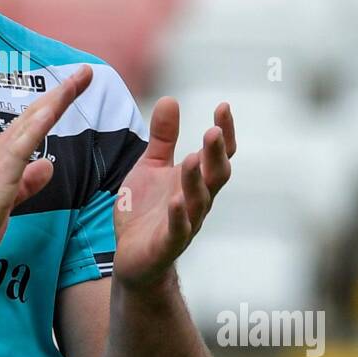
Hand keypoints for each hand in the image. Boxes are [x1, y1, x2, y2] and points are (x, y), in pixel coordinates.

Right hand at [0, 65, 93, 272]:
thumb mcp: (9, 199)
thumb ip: (28, 182)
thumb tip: (46, 165)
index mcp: (3, 156)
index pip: (35, 123)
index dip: (57, 103)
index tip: (78, 85)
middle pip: (35, 114)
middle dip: (62, 92)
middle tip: (86, 71)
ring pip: (30, 123)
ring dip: (53, 101)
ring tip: (74, 81)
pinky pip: (19, 148)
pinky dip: (35, 128)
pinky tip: (49, 113)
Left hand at [112, 100, 235, 290]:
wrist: (133, 258)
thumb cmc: (146, 210)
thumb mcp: (151, 167)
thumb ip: (162, 138)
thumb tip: (170, 98)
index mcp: (195, 180)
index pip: (218, 154)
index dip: (225, 132)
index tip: (223, 106)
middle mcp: (197, 201)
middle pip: (216, 176)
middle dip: (216, 154)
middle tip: (213, 131)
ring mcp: (185, 223)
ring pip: (199, 201)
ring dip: (196, 180)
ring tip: (192, 157)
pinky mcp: (167, 244)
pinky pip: (178, 231)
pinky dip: (179, 217)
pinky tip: (176, 202)